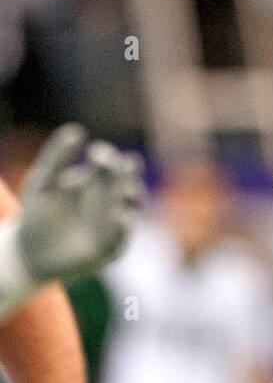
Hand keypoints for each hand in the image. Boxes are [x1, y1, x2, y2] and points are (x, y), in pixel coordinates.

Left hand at [17, 124, 143, 283]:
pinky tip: (121, 217)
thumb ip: (57, 157)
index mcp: (95, 181)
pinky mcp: (109, 248)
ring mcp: (111, 225)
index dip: (107, 156)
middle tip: (126, 164)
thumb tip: (77, 130)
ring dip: (132, 197)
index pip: (110, 162)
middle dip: (129, 173)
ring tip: (126, 190)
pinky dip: (123, 228)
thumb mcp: (43, 181)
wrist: (31, 253)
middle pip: (127, 181)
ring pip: (130, 207)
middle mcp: (109, 201)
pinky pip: (122, 238)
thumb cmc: (37, 213)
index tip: (95, 155)